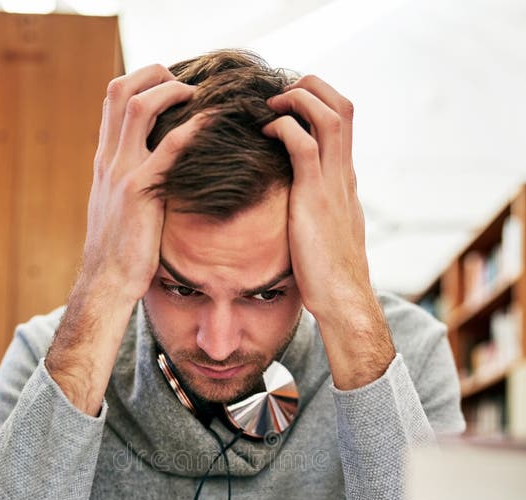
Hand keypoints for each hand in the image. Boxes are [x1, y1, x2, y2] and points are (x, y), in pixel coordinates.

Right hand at [83, 64, 202, 302]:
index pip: (112, 102)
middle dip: (152, 73)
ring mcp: (122, 172)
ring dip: (170, 90)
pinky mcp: (139, 191)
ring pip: (138, 106)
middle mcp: (109, 159)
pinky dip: (191, 128)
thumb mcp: (119, 211)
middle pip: (119, 90)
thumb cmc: (120, 252)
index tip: (169, 86)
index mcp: (105, 162)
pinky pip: (167, 147)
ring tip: (197, 94)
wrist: (107, 281)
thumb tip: (157, 179)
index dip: (140, 82)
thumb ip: (131, 186)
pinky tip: (211, 122)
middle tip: (184, 81)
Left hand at [264, 77, 394, 388]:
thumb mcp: (324, 236)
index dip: (317, 104)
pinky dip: (285, 128)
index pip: (342, 124)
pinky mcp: (316, 198)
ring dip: (298, 99)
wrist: (343, 299)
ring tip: (272, 105)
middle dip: (312, 88)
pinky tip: (266, 132)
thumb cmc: (328, 277)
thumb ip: (313, 215)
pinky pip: (303, 145)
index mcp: (345, 182)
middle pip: (342, 106)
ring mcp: (334, 184)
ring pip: (329, 115)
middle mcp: (344, 175)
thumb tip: (292, 214)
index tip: (287, 107)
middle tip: (279, 95)